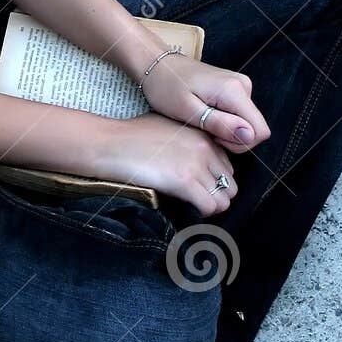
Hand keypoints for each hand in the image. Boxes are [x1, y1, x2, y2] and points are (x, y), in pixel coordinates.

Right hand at [102, 112, 241, 216]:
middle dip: (216, 195)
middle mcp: (205, 147)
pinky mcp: (184, 182)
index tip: (201, 187)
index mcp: (202, 134)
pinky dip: (202, 213)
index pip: (227, 166)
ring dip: (211, 206)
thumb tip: (193, 161)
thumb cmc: (131, 136)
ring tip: (193, 207)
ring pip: (224, 198)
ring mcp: (196, 164)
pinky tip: (189, 210)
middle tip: (197, 200)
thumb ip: (187, 141)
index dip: (215, 180)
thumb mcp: (168, 127)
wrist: (112, 143)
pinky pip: (209, 206)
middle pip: (230, 183)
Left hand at [139, 51, 269, 155]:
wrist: (157, 64)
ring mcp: (240, 85)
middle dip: (231, 137)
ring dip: (226, 129)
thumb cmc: (166, 87)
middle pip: (255, 128)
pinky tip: (204, 115)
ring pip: (247, 123)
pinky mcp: (234, 88)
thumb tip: (249, 136)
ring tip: (200, 120)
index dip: (239, 143)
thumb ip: (220, 124)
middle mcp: (243, 85)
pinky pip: (239, 115)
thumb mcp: (188, 111)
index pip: (260, 131)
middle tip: (202, 128)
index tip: (213, 136)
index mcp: (234, 90)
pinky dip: (224, 121)